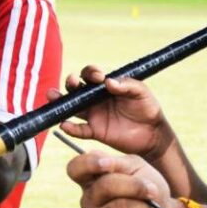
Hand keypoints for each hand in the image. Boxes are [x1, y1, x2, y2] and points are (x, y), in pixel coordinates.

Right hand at [54, 65, 173, 159]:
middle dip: (70, 83)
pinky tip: (64, 124)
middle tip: (72, 82)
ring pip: (71, 107)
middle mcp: (95, 99)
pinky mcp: (95, 131)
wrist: (153, 134)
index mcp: (106, 86)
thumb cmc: (148, 109)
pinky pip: (79, 130)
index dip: (91, 73)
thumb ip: (127, 85)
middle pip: (76, 89)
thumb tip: (108, 82)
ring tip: (52, 96)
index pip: (91, 76)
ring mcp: (94, 115)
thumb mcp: (141, 93)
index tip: (98, 77)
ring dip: (60, 101)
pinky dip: (70, 128)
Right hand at [65, 149, 177, 207]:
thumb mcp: (137, 167)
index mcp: (92, 178)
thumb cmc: (149, 187)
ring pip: (120, 207)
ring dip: (143, 206)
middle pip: (104, 186)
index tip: (107, 164)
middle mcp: (89, 199)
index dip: (88, 164)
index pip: (75, 168)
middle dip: (135, 186)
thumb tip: (104, 163)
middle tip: (152, 190)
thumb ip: (118, 163)